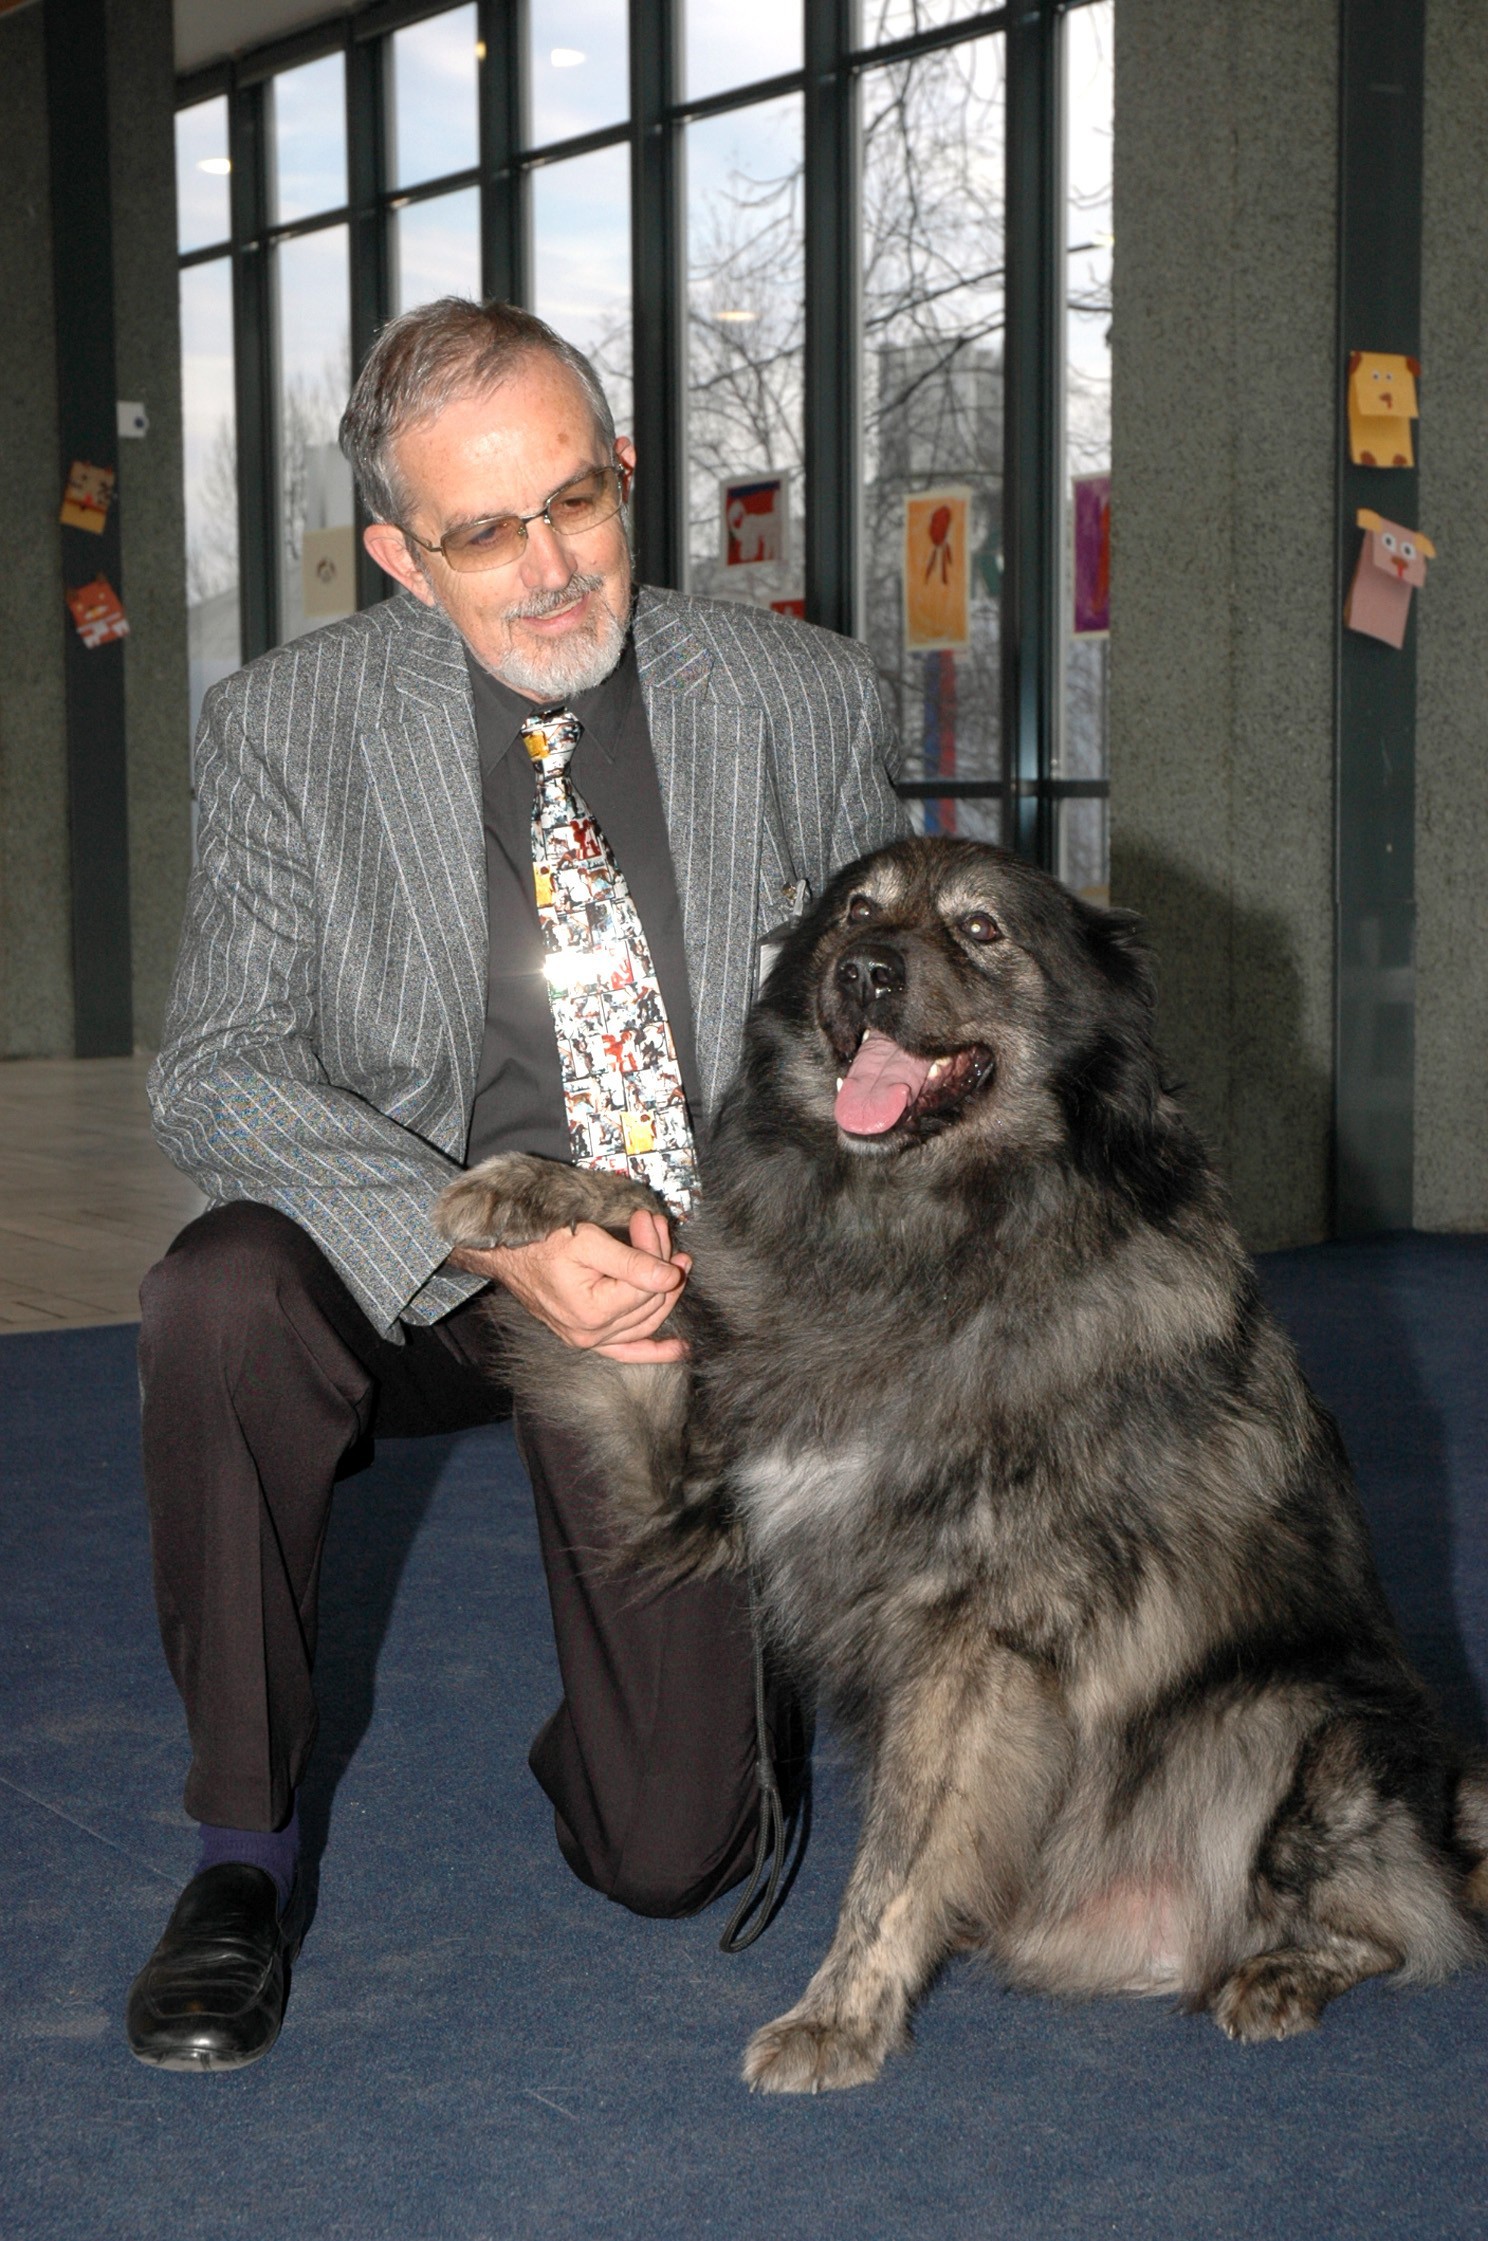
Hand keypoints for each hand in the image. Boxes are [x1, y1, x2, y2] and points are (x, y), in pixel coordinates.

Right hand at [448, 1207, 690, 1360]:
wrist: (506, 1254)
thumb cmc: (540, 1244)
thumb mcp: (588, 1243)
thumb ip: (632, 1261)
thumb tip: (670, 1277)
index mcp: (592, 1312)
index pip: (647, 1285)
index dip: (656, 1251)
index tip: (650, 1220)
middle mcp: (590, 1334)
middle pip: (649, 1302)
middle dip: (661, 1262)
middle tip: (660, 1230)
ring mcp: (587, 1340)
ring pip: (644, 1321)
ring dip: (664, 1291)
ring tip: (672, 1257)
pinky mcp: (586, 1338)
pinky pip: (626, 1350)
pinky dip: (652, 1350)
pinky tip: (678, 1349)